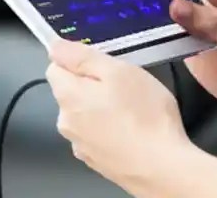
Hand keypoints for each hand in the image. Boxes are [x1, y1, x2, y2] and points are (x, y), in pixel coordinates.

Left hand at [45, 39, 194, 192]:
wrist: (162, 169)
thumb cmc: (145, 120)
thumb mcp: (118, 71)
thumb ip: (82, 57)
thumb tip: (56, 47)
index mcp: (68, 96)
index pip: (55, 66)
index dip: (78, 59)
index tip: (101, 61)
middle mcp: (67, 122)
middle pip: (72, 90)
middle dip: (94, 84)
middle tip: (125, 85)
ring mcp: (81, 144)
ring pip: (87, 113)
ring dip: (104, 107)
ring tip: (134, 109)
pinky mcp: (97, 160)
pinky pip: (99, 133)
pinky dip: (112, 128)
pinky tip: (134, 129)